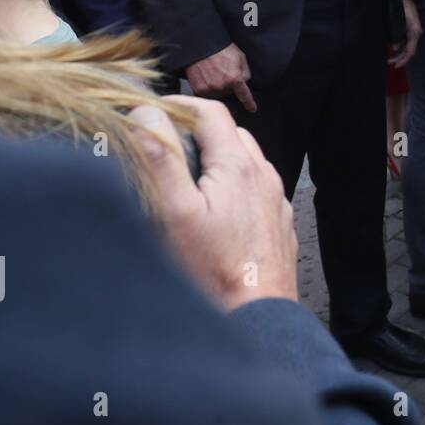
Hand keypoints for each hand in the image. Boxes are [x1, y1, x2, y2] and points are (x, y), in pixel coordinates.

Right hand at [132, 97, 296, 309]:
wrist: (258, 318)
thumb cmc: (213, 272)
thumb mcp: (174, 213)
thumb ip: (161, 160)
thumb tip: (147, 115)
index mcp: (238, 166)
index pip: (210, 111)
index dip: (178, 106)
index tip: (150, 115)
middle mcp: (264, 176)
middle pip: (228, 133)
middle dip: (194, 132)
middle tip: (162, 148)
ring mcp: (274, 200)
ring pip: (243, 161)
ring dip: (214, 159)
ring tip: (182, 181)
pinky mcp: (277, 223)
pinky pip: (254, 189)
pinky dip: (231, 186)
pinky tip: (211, 212)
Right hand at [186, 43, 255, 112]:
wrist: (201, 45)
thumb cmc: (221, 48)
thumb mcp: (240, 57)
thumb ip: (245, 72)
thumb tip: (244, 82)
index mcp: (234, 79)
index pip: (244, 95)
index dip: (249, 103)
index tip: (252, 109)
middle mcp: (222, 86)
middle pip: (229, 93)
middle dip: (229, 85)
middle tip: (223, 72)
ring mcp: (209, 89)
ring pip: (218, 94)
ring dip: (218, 88)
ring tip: (214, 74)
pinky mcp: (198, 89)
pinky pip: (206, 94)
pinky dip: (207, 88)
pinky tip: (206, 77)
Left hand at [390, 0, 420, 67]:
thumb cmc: (402, 7)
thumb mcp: (398, 22)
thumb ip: (397, 36)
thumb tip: (394, 48)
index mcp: (414, 33)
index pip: (410, 52)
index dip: (403, 60)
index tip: (395, 66)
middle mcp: (415, 34)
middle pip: (408, 51)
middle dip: (399, 58)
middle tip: (389, 62)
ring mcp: (412, 32)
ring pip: (406, 46)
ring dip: (398, 52)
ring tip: (388, 57)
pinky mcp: (409, 29)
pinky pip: (404, 41)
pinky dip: (398, 46)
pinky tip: (391, 48)